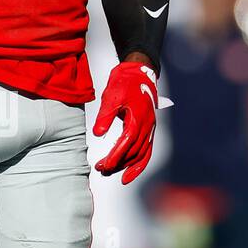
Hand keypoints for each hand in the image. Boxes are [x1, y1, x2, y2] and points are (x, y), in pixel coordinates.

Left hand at [93, 61, 157, 184]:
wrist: (137, 74)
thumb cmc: (125, 84)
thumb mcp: (111, 97)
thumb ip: (105, 116)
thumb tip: (98, 133)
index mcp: (138, 117)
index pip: (128, 141)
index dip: (117, 155)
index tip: (105, 164)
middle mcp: (148, 126)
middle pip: (134, 151)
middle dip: (118, 163)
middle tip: (101, 169)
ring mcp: (150, 129)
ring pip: (141, 154)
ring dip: (126, 166)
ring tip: (109, 172)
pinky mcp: (148, 130)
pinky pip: (146, 152)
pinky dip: (138, 165)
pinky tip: (127, 174)